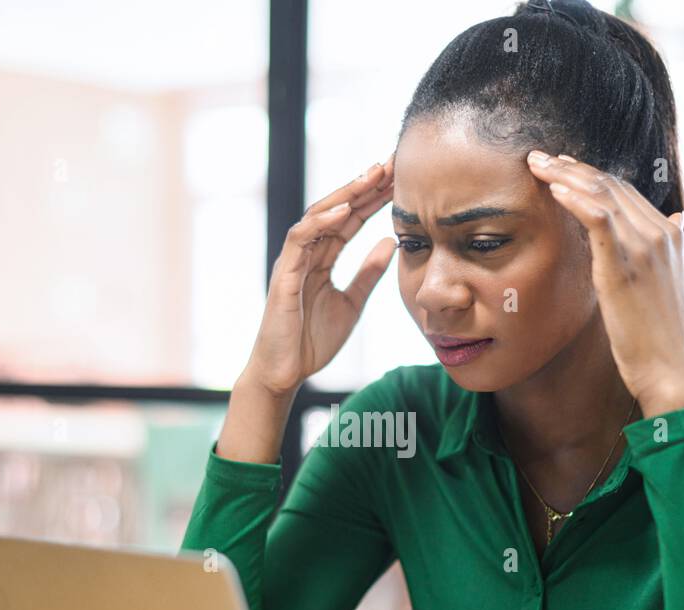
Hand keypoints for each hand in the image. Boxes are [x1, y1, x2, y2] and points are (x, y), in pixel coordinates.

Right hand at [246, 153, 397, 396]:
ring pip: (317, 216)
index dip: (373, 198)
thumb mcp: (352, 303)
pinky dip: (320, 222)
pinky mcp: (284, 275)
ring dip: (344, 194)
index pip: (350, 220)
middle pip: (336, 209)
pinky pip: (300, 239)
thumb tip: (393, 243)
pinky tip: (342, 209)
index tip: (400, 179)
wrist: (286, 372)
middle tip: (391, 162)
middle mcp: (306, 253)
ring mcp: (293, 261)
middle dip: (363, 185)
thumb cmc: (311, 341)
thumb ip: (368, 273)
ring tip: (370, 175)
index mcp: (322, 259)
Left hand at [525, 150, 683, 417]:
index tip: (562, 167)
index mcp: (670, 236)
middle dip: (573, 167)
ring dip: (565, 175)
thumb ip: (668, 250)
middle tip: (540, 156)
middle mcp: (661, 234)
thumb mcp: (670, 286)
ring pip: (603, 195)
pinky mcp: (625, 266)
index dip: (591, 176)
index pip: (626, 193)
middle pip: (612, 186)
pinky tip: (552, 188)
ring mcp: (645, 248)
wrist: (674, 371)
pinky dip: (575, 199)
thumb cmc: (664, 339)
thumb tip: (677, 219)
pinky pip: (598, 219)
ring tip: (537, 164)